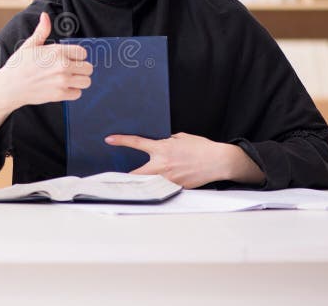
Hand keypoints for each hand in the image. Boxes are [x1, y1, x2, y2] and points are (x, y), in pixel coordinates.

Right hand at [0, 12, 92, 141]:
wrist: (9, 86)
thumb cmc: (19, 65)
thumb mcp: (29, 45)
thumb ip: (42, 31)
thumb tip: (45, 15)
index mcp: (57, 51)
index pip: (83, 53)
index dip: (78, 56)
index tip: (71, 59)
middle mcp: (62, 65)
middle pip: (89, 68)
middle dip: (82, 69)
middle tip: (72, 70)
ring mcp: (61, 81)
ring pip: (86, 82)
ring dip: (80, 81)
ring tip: (70, 79)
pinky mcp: (59, 95)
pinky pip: (78, 94)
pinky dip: (72, 92)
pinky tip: (63, 88)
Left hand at [104, 132, 263, 188]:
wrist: (218, 161)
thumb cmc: (200, 147)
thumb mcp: (181, 138)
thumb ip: (166, 141)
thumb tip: (158, 145)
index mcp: (162, 149)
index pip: (137, 143)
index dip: (121, 140)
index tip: (109, 139)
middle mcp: (162, 165)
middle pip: (135, 173)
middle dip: (123, 175)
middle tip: (109, 178)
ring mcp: (168, 178)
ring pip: (146, 184)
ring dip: (137, 184)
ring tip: (124, 187)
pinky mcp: (176, 187)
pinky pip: (160, 188)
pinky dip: (154, 188)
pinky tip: (149, 189)